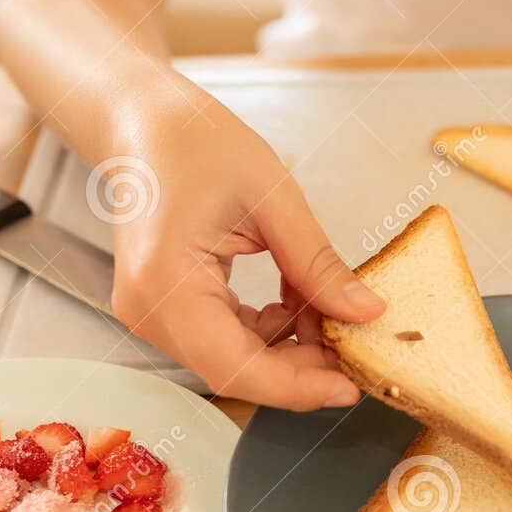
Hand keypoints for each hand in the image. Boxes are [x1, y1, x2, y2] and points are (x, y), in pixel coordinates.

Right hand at [104, 90, 383, 408]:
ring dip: (289, 347)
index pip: (235, 367)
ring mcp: (153, 313)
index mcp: (166, 285)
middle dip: (301, 367)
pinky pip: (224, 338)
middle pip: (236, 369)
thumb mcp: (274, 198)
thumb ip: (317, 264)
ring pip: (233, 359)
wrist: (145, 122)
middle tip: (354, 345)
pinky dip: (268, 330)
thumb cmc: (197, 142)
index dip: (297, 388)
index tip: (349, 388)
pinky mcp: (165, 308)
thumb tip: (366, 312)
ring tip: (329, 310)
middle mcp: (149, 311)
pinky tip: (298, 302)